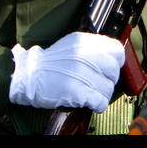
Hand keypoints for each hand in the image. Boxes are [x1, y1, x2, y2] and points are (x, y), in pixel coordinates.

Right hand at [8, 32, 124, 110]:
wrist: (29, 75)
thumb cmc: (50, 63)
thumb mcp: (73, 45)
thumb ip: (92, 48)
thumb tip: (111, 57)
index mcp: (85, 42)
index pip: (116, 50)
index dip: (116, 61)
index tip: (110, 68)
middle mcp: (85, 56)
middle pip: (114, 71)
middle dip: (109, 80)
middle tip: (99, 84)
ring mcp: (81, 74)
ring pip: (108, 88)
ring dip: (102, 94)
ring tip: (92, 93)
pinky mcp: (77, 92)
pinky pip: (100, 101)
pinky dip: (98, 104)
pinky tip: (91, 102)